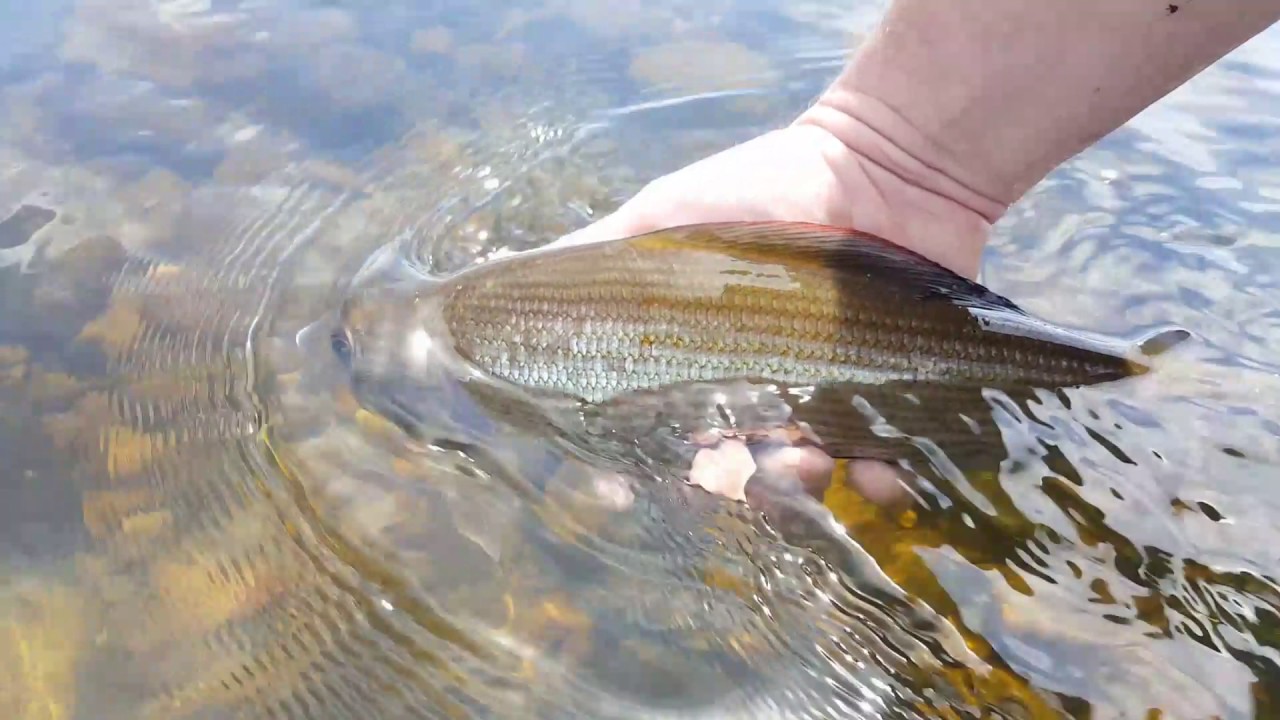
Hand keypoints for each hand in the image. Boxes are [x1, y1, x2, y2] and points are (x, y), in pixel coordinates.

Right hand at [560, 116, 994, 511]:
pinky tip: (881, 470)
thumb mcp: (668, 214)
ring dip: (795, 488)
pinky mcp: (887, 403)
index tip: (617, 490)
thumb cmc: (767, 186)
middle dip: (726, 481)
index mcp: (699, 361)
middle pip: (725, 469)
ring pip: (796, 479)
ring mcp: (821, 400)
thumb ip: (603, 253)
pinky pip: (881, 467)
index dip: (630, 464)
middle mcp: (755, 390)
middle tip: (740, 463)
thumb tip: (508, 277)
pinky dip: (878, 479)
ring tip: (811, 459)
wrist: (886, 165)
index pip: (654, 430)